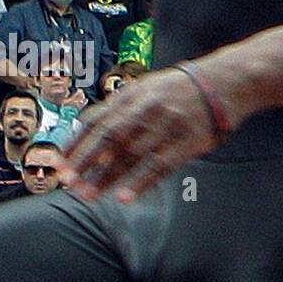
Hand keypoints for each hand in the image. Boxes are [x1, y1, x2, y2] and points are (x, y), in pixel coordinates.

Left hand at [63, 62, 241, 202]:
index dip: (76, 143)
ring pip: (129, 156)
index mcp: (130, 96)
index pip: (95, 121)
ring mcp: (165, 127)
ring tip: (89, 194)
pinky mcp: (186, 143)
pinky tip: (125, 197)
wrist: (221, 84)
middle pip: (107, 139)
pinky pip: (159, 166)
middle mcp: (143, 110)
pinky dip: (140, 182)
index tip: (61, 162)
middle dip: (85, 162)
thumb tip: (94, 133)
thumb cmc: (181, 92)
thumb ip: (122, 109)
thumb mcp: (146, 90)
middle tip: (69, 182)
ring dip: (106, 177)